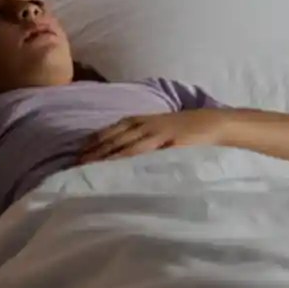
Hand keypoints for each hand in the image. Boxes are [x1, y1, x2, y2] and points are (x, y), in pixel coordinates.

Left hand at [77, 110, 228, 163]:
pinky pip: (147, 152)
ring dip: (107, 155)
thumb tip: (119, 152)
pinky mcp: (169, 143)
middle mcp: (144, 124)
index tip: (78, 152)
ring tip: (91, 167)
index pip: (111, 130)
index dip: (94, 140)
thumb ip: (141, 138)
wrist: (212, 123)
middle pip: (113, 137)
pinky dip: (132, 158)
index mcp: (140, 120)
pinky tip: (121, 167)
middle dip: (94, 150)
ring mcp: (156, 133)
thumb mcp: (158, 130)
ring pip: (125, 144)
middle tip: (76, 164)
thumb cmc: (183, 130)